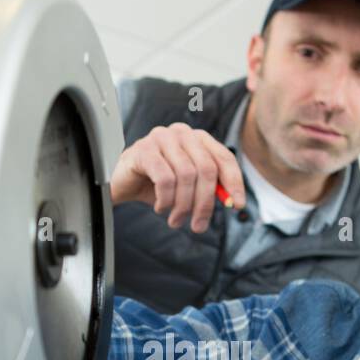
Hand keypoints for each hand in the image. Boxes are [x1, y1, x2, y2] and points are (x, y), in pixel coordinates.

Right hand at [110, 123, 246, 233]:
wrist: (122, 184)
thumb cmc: (156, 184)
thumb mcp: (188, 187)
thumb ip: (210, 189)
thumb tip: (233, 202)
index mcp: (197, 139)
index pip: (224, 158)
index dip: (234, 182)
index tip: (236, 205)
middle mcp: (182, 133)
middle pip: (207, 169)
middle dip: (205, 203)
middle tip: (198, 226)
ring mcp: (162, 138)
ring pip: (186, 175)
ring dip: (183, 205)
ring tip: (175, 220)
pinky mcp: (144, 149)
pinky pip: (165, 178)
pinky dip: (166, 199)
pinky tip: (161, 208)